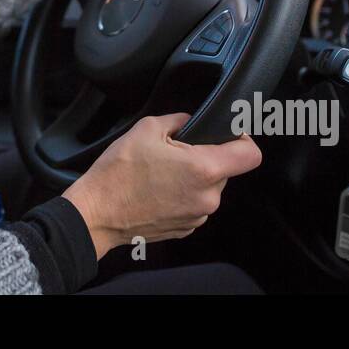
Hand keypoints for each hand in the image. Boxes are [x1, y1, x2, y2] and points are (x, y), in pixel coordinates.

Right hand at [61, 113, 262, 259]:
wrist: (97, 214)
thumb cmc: (118, 175)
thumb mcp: (147, 128)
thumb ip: (178, 120)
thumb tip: (190, 121)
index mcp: (204, 169)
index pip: (251, 154)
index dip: (243, 138)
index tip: (230, 134)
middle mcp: (207, 197)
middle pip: (225, 169)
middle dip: (206, 157)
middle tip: (175, 153)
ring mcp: (197, 216)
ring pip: (208, 187)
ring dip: (193, 178)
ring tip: (161, 173)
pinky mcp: (186, 229)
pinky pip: (194, 204)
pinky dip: (182, 195)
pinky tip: (157, 190)